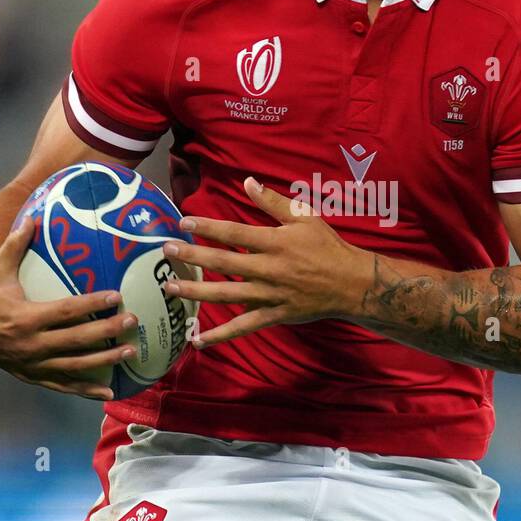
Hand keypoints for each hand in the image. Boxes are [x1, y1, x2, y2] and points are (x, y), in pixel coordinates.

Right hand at [0, 221, 138, 399]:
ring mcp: (32, 363)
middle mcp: (31, 344)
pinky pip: (62, 385)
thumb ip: (15, 244)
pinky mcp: (32, 375)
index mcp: (24, 318)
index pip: (65, 311)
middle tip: (132, 321)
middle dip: (106, 331)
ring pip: (74, 365)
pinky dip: (85, 390)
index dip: (91, 304)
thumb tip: (33, 216)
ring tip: (130, 352)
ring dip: (103, 361)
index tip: (116, 296)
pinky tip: (108, 392)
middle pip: (76, 340)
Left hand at [161, 176, 371, 348]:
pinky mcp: (274, 315)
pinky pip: (243, 327)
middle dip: (193, 256)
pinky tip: (196, 339)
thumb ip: (273, 202)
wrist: (353, 284)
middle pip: (224, 262)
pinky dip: (220, 335)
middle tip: (167, 250)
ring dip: (197, 291)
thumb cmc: (328, 247)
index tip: (184, 222)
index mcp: (276, 242)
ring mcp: (270, 295)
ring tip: (171, 286)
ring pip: (227, 294)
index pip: (235, 233)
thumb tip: (247, 181)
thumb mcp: (305, 217)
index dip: (208, 227)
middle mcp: (269, 269)